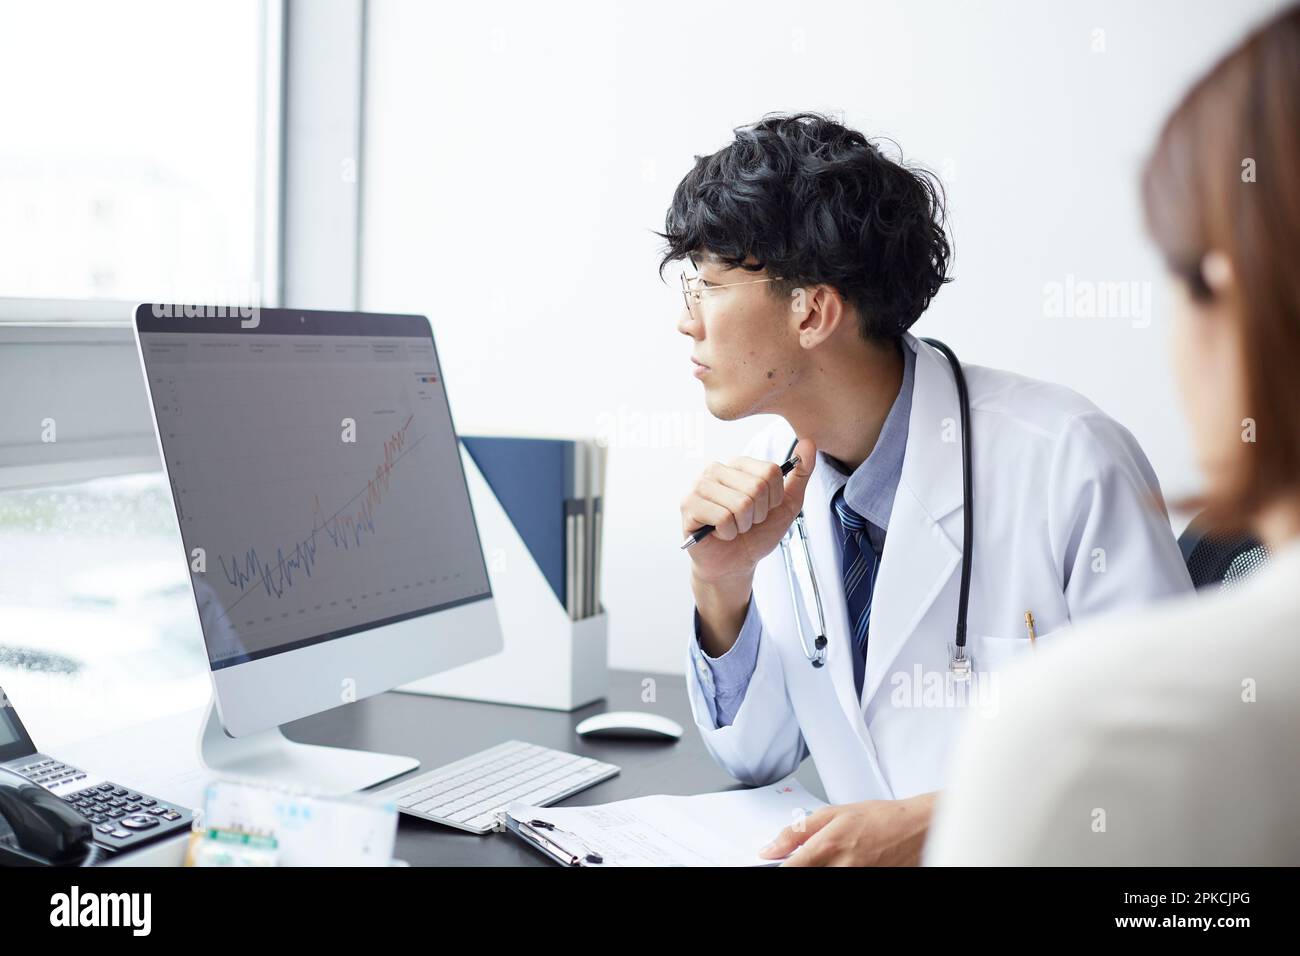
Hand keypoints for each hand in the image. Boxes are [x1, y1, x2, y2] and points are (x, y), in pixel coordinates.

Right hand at [681, 438, 816, 585]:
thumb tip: (809, 443)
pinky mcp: (689, 506)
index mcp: (739, 465)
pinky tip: (719, 533)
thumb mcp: (787, 504)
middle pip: (756, 488)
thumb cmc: (757, 533)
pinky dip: (728, 533)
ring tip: (733, 528)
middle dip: (758, 515)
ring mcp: (699, 486)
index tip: (763, 510)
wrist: (735, 565)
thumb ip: (800, 474)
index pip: (771, 472)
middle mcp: (716, 470)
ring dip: (743, 526)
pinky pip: (722, 518)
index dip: (774, 499)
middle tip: (746, 522)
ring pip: (740, 504)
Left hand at [759, 792, 936, 866]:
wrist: (916, 828)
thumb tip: (769, 848)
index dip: (779, 867)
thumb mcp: (833, 813)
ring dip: (820, 869)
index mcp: (828, 845)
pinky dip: (835, 871)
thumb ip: (796, 832)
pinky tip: (842, 863)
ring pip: (822, 880)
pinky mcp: (868, 882)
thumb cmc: (879, 817)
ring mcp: (856, 878)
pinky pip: (839, 885)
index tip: (773, 864)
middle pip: (804, 875)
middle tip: (810, 858)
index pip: (790, 868)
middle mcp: (841, 867)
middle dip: (800, 868)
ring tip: (833, 857)